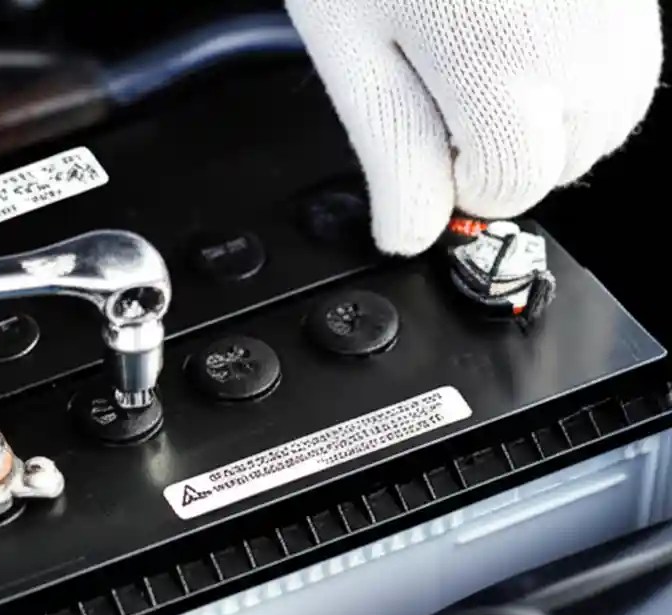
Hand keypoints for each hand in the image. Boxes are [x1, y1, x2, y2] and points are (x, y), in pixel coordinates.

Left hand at [285, 0, 663, 254]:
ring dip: (542, 112)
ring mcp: (624, 7)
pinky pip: (624, 60)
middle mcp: (586, 36)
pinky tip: (519, 28)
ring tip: (476, 48)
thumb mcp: (349, 41)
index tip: (422, 141)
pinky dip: (573, 68)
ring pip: (604, 115)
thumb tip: (411, 232)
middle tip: (439, 80)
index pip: (508, 186)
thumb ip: (391, 146)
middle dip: (498, 146)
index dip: (453, 180)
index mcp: (502, 59)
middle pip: (563, 159)